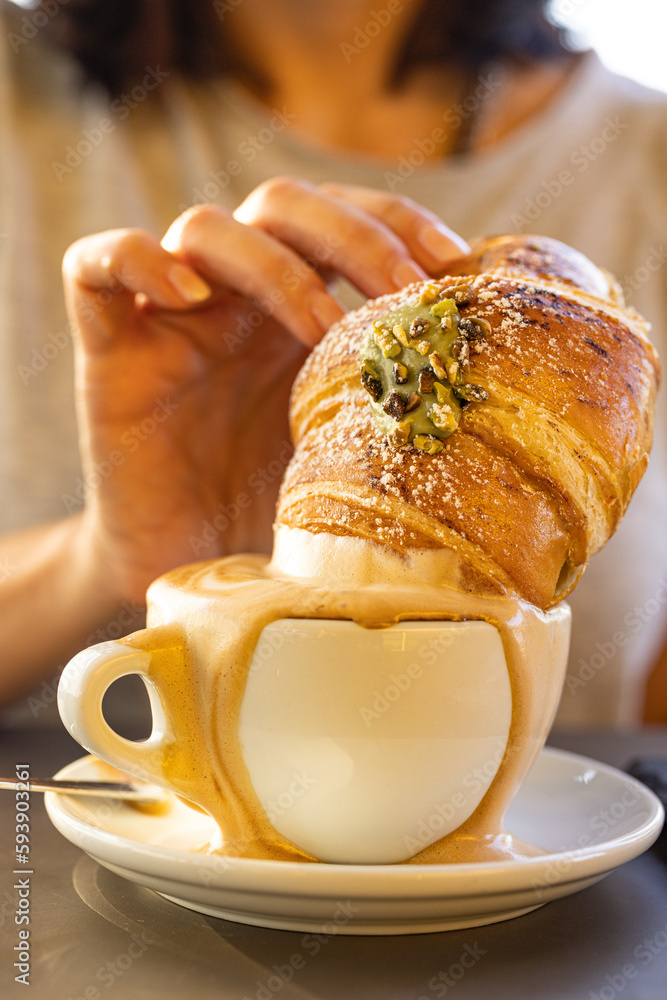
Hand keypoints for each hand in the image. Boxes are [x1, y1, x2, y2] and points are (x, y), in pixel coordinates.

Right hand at [63, 177, 468, 602]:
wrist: (186, 563)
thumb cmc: (270, 508)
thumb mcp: (347, 449)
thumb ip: (394, 405)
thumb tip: (500, 394)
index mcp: (296, 309)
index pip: (345, 219)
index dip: (401, 224)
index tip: (457, 270)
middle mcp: (235, 298)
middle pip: (283, 203)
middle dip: (355, 237)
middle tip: (404, 296)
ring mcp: (171, 317)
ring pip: (205, 227)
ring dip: (276, 266)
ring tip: (320, 328)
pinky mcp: (111, 348)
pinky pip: (97, 266)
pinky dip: (138, 260)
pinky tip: (186, 296)